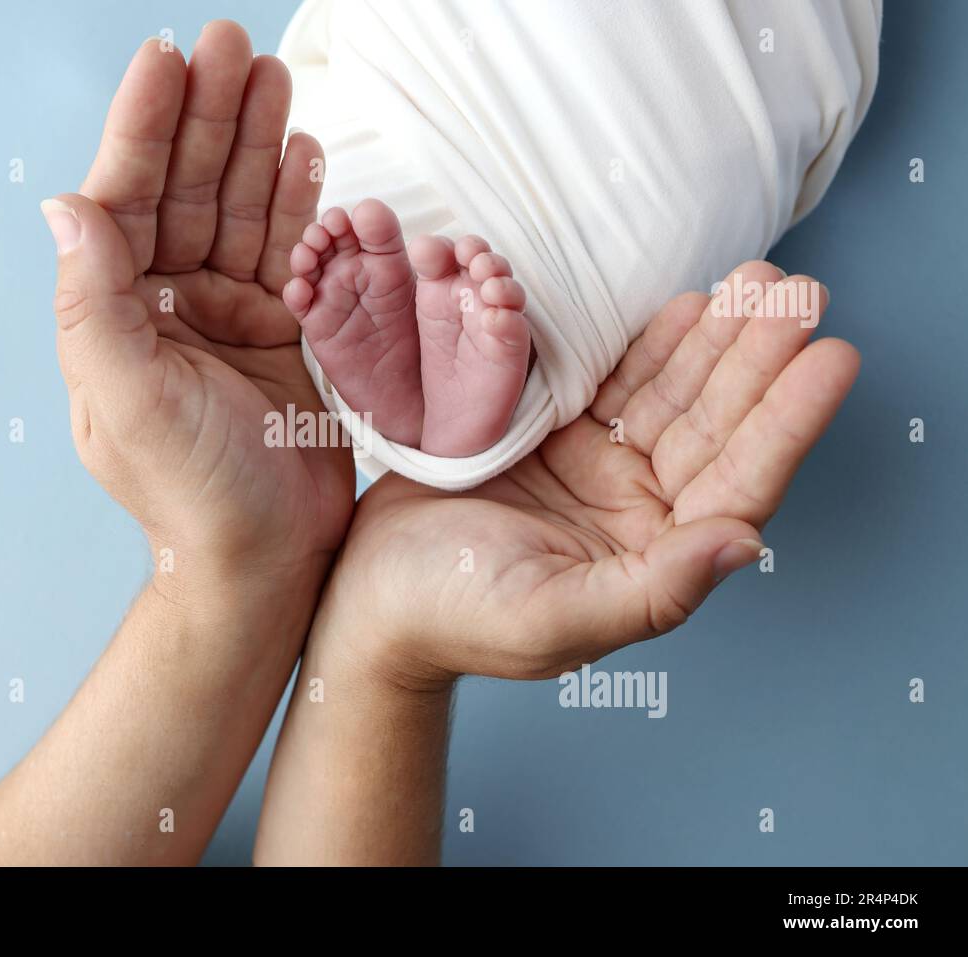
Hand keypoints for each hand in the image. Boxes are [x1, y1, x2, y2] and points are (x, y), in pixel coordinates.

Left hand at [42, 22, 352, 588]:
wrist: (265, 559)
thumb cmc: (190, 494)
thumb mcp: (127, 396)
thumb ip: (92, 301)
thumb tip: (63, 204)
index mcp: (115, 315)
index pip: (126, 199)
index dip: (144, 126)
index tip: (166, 58)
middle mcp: (166, 306)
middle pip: (188, 189)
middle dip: (210, 116)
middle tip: (234, 44)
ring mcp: (226, 316)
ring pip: (242, 210)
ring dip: (257, 143)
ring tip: (276, 78)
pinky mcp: (282, 333)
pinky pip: (289, 252)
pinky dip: (298, 204)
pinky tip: (306, 154)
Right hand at [328, 262, 858, 685]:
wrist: (369, 588)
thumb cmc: (452, 615)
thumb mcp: (553, 617)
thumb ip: (654, 590)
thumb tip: (746, 545)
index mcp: (651, 561)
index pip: (738, 485)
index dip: (787, 422)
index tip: (830, 358)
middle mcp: (637, 513)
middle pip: (715, 426)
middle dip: (758, 360)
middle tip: (800, 294)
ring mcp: (598, 470)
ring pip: (672, 395)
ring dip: (716, 339)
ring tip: (758, 283)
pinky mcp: (555, 436)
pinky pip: (616, 381)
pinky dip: (652, 342)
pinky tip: (689, 306)